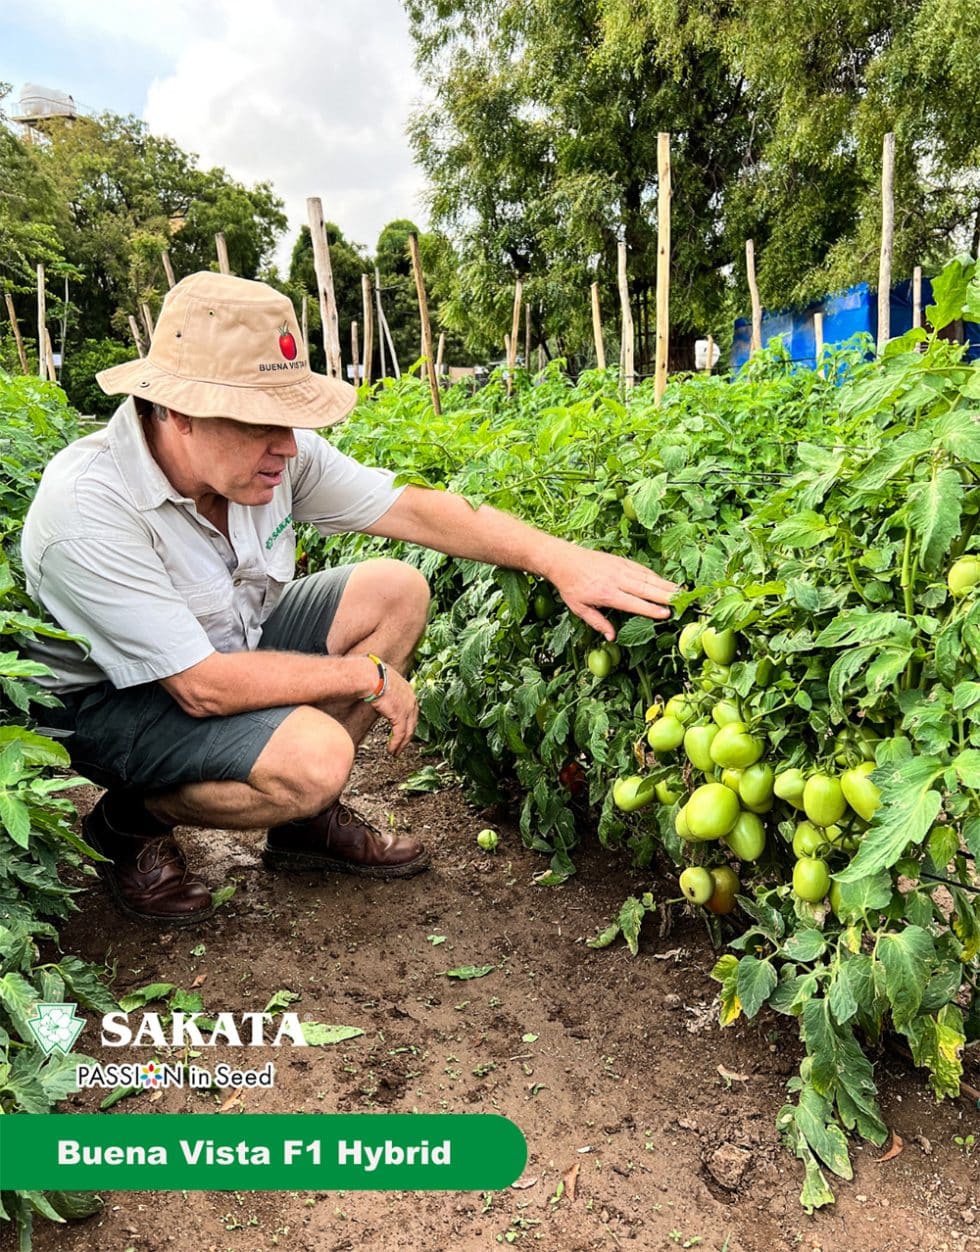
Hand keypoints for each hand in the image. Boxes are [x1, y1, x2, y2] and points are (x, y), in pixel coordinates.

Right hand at [371, 667, 418, 754]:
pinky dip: (396, 744)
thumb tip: (380, 696)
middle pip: (413, 723)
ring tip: (396, 752)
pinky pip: (400, 734)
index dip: (408, 723)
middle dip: (407, 737)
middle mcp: (411, 700)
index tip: (404, 732)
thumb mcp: (384, 683)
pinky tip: (392, 750)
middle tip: (402, 746)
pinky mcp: (400, 715)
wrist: (371, 675)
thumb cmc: (372, 676)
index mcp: (408, 691)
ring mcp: (407, 708)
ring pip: (408, 732)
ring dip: (401, 744)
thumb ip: (387, 692)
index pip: (412, 712)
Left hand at [548, 548, 679, 640]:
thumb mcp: (579, 609)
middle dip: (665, 596)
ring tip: (681, 591)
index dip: (650, 609)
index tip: (666, 613)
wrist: (564, 560)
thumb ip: (597, 622)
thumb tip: (612, 637)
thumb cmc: (571, 587)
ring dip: (665, 584)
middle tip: (682, 602)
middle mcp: (616, 580)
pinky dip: (655, 575)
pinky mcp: (621, 561)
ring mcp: (620, 568)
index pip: (633, 603)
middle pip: (645, 589)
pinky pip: (641, 569)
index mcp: (606, 594)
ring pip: (647, 577)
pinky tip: (665, 581)